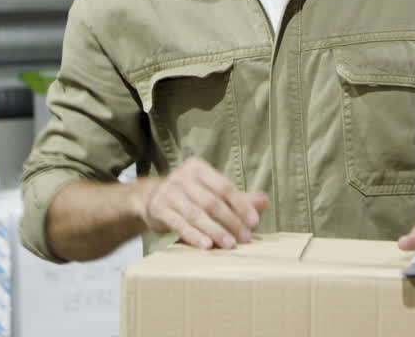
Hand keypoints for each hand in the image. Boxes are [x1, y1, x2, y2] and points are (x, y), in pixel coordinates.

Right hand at [134, 157, 269, 249]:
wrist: (149, 199)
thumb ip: (238, 198)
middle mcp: (182, 177)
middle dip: (231, 221)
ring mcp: (168, 192)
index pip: (224, 187)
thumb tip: (265, 201)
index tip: (254, 222)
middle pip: (211, 201)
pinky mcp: (158, 209)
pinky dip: (194, 235)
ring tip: (229, 245)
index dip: (240, 204)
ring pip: (196, 214)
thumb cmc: (188, 196)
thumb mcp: (211, 192)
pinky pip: (179, 224)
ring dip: (215, 231)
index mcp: (198, 168)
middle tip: (245, 238)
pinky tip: (206, 246)